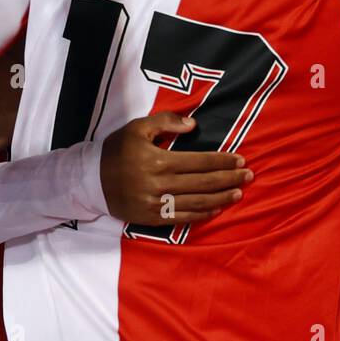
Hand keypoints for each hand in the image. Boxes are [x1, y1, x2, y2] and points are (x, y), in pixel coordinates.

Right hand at [99, 112, 252, 225]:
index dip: (223, 161)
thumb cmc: (117, 150)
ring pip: (198, 203)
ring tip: (238, 193)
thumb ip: (166, 122)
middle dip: (229, 179)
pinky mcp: (153, 219)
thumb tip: (194, 125)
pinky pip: (183, 218)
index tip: (241, 159)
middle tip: (249, 176)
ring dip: (221, 198)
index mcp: (159, 161)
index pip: (200, 162)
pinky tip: (216, 209)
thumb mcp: (138, 127)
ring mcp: (157, 205)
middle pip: (204, 183)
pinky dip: (203, 214)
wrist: (91, 181)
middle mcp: (161, 185)